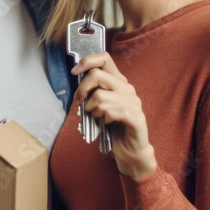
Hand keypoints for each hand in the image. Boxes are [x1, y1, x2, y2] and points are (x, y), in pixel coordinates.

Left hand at [73, 52, 157, 179]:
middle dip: (82, 90)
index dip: (87, 61)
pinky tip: (107, 123)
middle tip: (80, 103)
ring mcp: (133, 101)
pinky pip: (109, 111)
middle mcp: (127, 88)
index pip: (105, 58)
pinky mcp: (135, 116)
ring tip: (98, 117)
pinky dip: (103, 118)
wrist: (130, 151)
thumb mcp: (100, 105)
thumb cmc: (113, 127)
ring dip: (93, 110)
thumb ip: (93, 91)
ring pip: (100, 96)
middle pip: (97, 75)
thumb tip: (77, 79)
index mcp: (119, 82)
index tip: (74, 72)